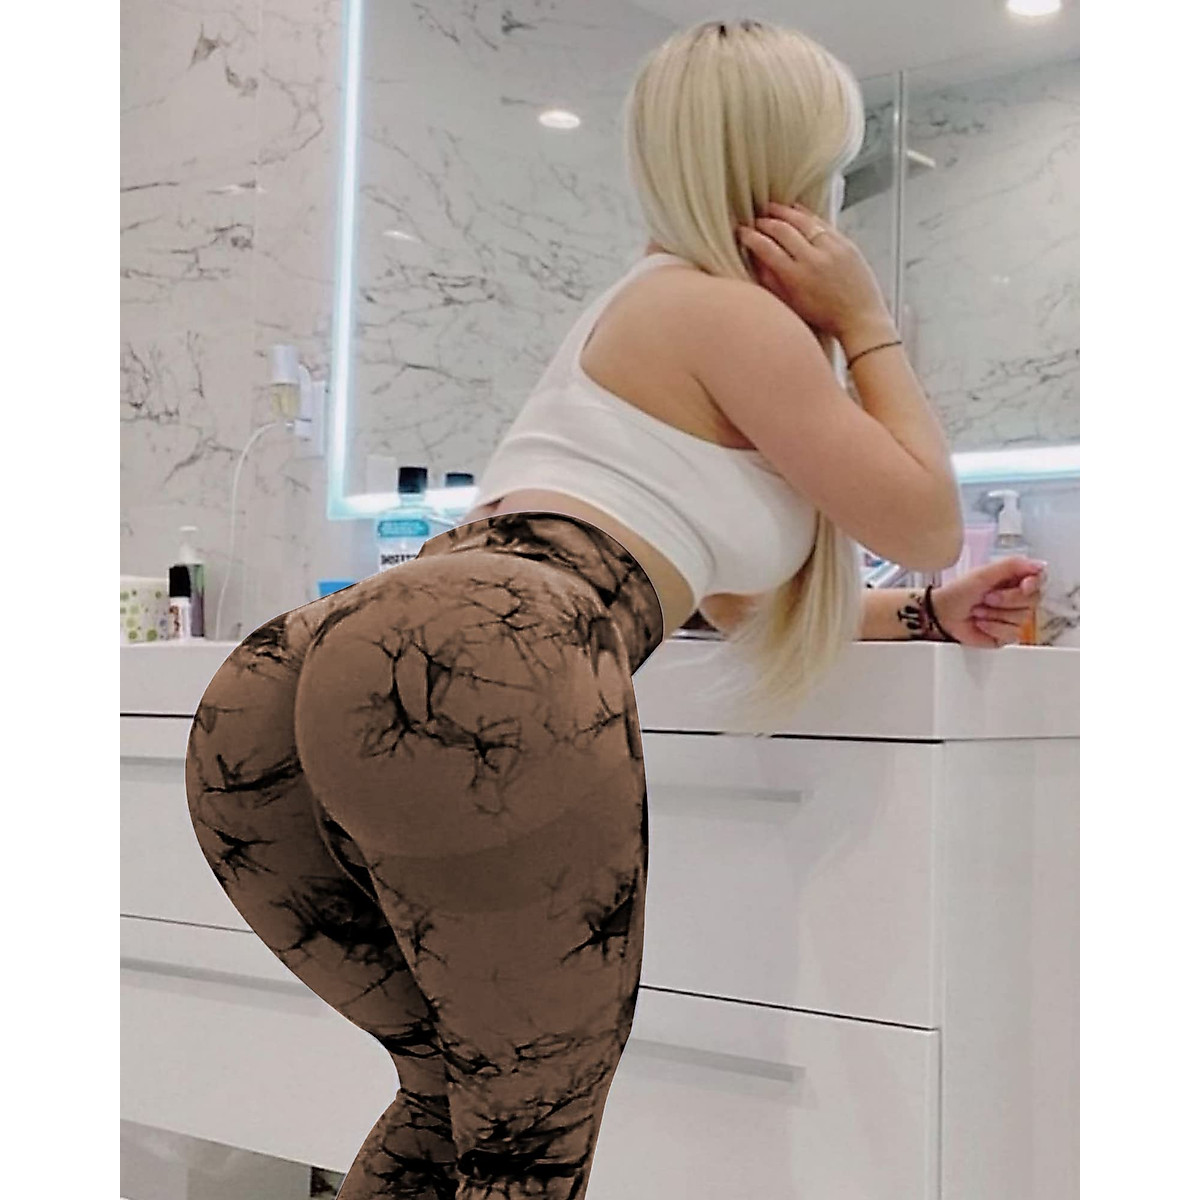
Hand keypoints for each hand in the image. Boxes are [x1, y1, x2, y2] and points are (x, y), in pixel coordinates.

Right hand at [735, 200, 890, 339]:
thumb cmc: (824, 317)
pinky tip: (796, 210)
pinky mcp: (845, 243)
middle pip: (782, 230)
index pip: (766, 248)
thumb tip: (755, 260)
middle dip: (765, 222)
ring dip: (784, 212)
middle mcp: (812, 259)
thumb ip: (771, 281)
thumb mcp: (792, 305)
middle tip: (756, 221)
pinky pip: (821, 222)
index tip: (741, 232)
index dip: (750, 237)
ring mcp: (831, 248)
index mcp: (796, 277)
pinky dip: (806, 214)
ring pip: (802, 221)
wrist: (860, 318)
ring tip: (771, 208)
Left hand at [930, 555, 1045, 647]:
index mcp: (1013, 579)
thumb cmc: (959, 592)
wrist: (942, 615)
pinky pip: (1012, 633)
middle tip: (987, 597)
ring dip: (995, 614)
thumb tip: (1041, 565)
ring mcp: (1013, 617)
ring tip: (979, 610)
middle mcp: (1017, 598)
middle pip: (1033, 600)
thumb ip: (1013, 566)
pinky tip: (980, 623)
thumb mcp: (984, 573)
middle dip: (1007, 600)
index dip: (1034, 583)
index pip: (1039, 579)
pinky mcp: (1006, 635)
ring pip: (1022, 618)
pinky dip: (993, 627)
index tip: (1024, 585)